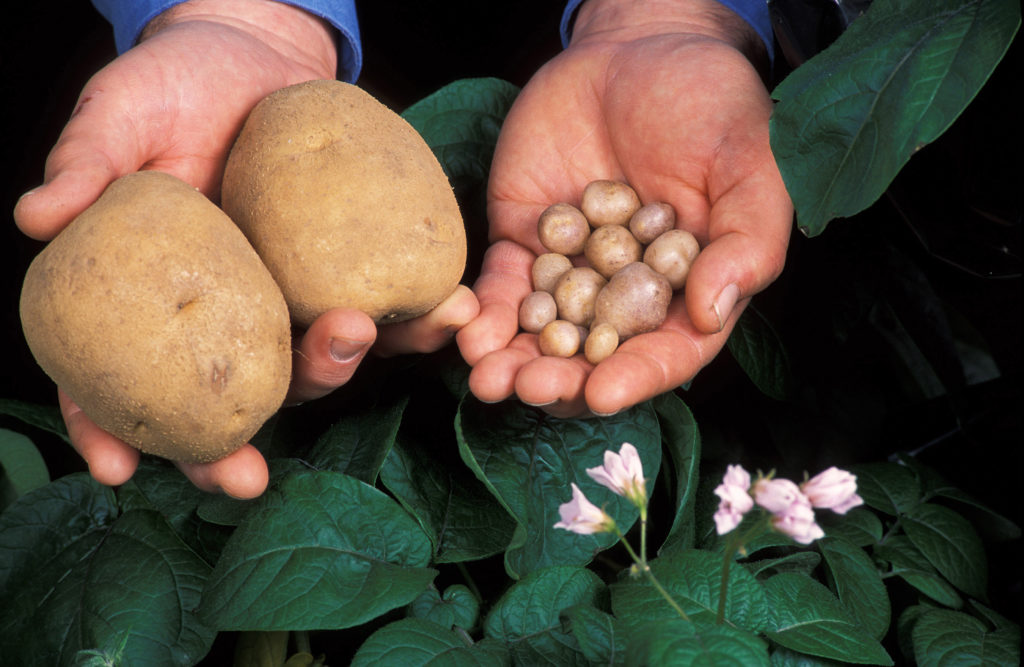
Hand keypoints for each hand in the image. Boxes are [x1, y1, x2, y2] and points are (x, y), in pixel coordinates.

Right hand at [14, 1, 479, 496]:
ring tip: (358, 333)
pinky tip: (448, 306)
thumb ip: (87, 162)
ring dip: (337, 366)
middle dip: (236, 443)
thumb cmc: (173, 88)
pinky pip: (386, 306)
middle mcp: (222, 317)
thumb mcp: (120, 115)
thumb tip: (34, 216)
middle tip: (249, 473)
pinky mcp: (346, 270)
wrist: (257, 60)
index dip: (108, 428)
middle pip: (225, 397)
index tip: (119, 471)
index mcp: (150, 299)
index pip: (113, 377)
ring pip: (310, 362)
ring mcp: (288, 300)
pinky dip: (420, 316)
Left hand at [457, 0, 792, 417]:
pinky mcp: (526, 242)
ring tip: (488, 378)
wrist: (642, 48)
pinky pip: (503, 286)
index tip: (603, 395)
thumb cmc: (714, 106)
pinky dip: (486, 313)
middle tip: (529, 389)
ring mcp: (574, 272)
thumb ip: (747, 239)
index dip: (637, 376)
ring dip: (513, 362)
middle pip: (595, 355)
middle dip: (561, 379)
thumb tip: (712, 313)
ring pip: (542, 333)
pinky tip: (469, 335)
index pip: (666, 349)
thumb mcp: (751, 164)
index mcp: (690, 290)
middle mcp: (630, 294)